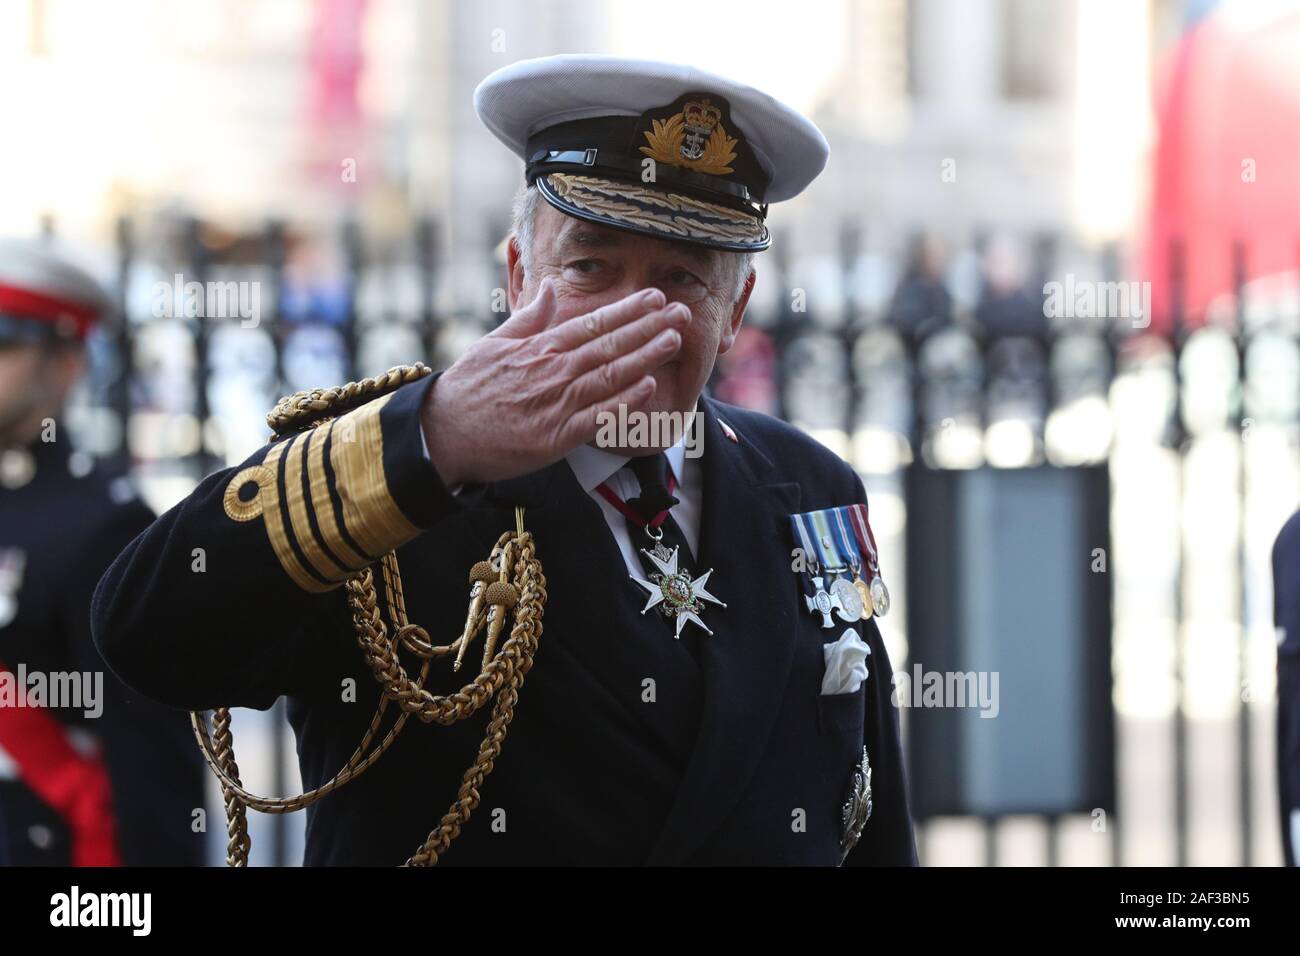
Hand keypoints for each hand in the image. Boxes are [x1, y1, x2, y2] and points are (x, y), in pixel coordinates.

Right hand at [421, 279, 690, 485]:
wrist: (444, 434)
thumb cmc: (470, 388)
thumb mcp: (495, 342)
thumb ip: (531, 316)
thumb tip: (552, 286)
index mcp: (540, 347)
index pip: (593, 323)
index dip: (627, 310)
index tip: (655, 298)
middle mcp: (553, 371)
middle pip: (609, 345)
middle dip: (648, 327)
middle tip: (681, 312)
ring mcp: (557, 403)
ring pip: (609, 376)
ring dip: (644, 356)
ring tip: (673, 341)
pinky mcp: (556, 437)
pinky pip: (597, 417)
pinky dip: (622, 401)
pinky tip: (647, 387)